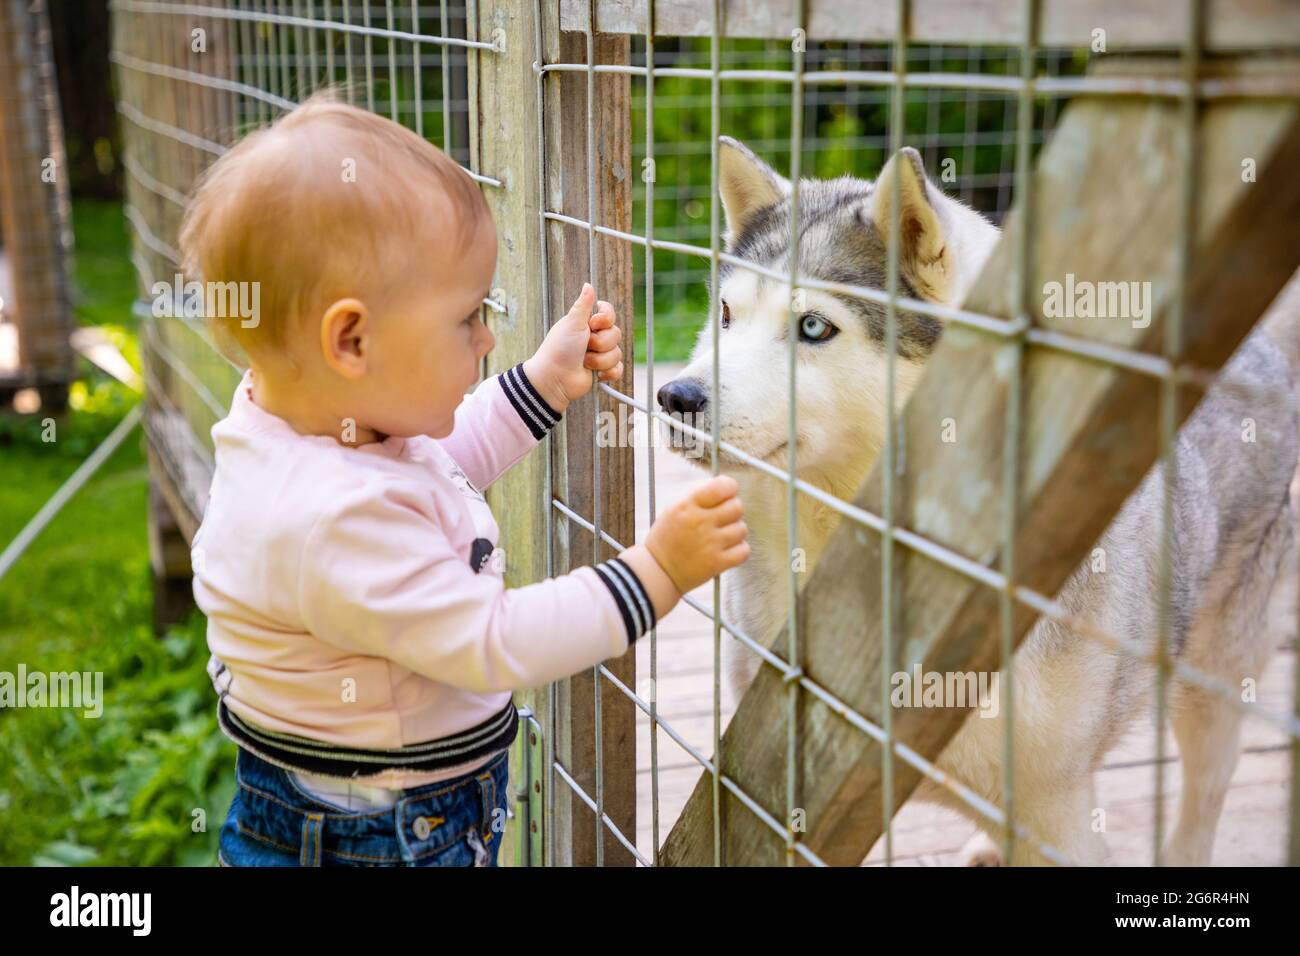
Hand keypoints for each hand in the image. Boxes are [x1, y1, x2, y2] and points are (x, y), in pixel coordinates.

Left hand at [524, 283, 623, 413]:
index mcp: (587, 323)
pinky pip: (618, 369)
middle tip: (584, 347)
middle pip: (616, 334)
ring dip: (599, 360)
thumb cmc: (559, 349)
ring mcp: (599, 354)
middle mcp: (595, 337)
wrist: (554, 379)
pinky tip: (597, 375)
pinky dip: (608, 372)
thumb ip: (583, 305)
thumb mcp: (572, 323)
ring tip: (584, 362)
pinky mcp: (603, 371)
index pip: (609, 313)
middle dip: (600, 343)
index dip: (605, 319)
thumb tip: (588, 284)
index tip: (592, 323)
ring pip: (617, 353)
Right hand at [644, 475, 748, 594]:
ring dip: (735, 531)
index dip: (730, 487)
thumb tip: (724, 486)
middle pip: (737, 507)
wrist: (658, 571)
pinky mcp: (717, 563)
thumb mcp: (675, 509)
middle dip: (733, 510)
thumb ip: (698, 497)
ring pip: (741, 529)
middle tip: (724, 517)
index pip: (721, 487)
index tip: (729, 491)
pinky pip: (744, 550)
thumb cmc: (667, 538)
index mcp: (688, 506)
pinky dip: (739, 550)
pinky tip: (727, 549)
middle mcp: (700, 523)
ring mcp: (710, 544)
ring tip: (722, 536)